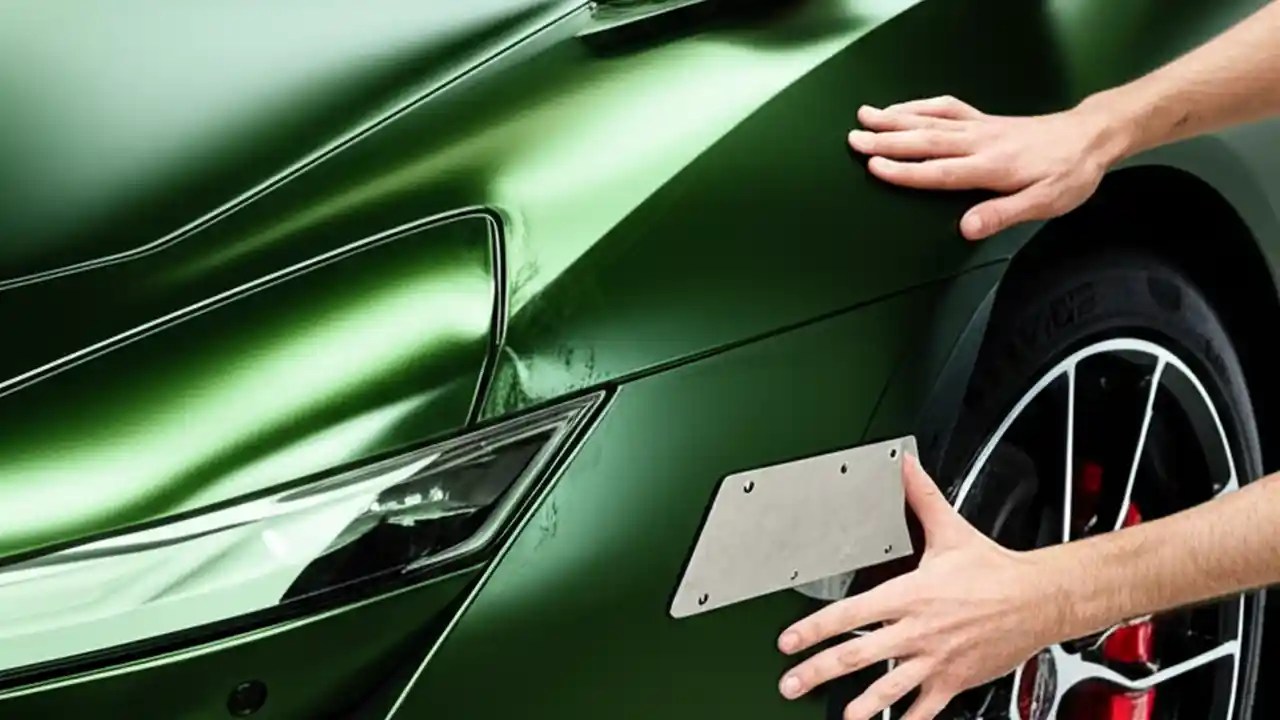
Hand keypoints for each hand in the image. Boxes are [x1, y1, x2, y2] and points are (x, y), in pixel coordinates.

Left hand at [775, 454, 1065, 719]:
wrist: (1039, 599)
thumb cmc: (994, 570)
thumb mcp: (951, 531)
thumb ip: (920, 498)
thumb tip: (904, 465)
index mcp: (910, 594)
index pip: (850, 614)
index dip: (815, 628)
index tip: (789, 641)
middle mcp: (918, 630)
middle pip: (857, 654)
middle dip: (819, 671)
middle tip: (791, 682)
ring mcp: (935, 659)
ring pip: (888, 687)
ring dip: (859, 705)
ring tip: (838, 716)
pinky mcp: (954, 679)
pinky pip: (925, 706)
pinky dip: (907, 718)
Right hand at [847, 95, 1126, 240]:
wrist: (1092, 137)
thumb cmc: (1070, 174)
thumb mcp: (1045, 202)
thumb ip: (1003, 214)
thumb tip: (966, 228)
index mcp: (991, 167)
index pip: (939, 170)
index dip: (905, 171)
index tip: (873, 167)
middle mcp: (980, 142)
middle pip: (926, 140)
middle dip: (887, 140)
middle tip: (853, 139)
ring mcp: (981, 127)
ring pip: (931, 120)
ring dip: (896, 118)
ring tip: (864, 116)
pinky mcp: (985, 120)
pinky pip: (946, 108)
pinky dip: (920, 106)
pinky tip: (903, 108)